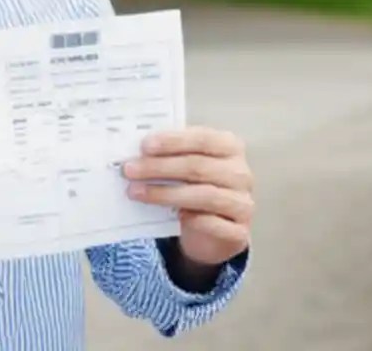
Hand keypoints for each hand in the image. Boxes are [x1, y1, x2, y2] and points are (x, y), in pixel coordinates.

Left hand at [123, 127, 254, 267]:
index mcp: (229, 147)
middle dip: (158, 168)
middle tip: (129, 170)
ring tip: (136, 192)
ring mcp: (243, 203)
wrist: (212, 229)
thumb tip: (133, 152)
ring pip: (204, 195)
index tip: (144, 146)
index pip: (202, 139)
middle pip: (198, 167)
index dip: (173, 141)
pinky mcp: (239, 232)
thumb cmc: (194, 187)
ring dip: (165, 193)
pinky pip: (216, 225)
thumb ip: (167, 155)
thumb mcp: (183, 166)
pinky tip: (175, 216)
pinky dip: (194, 220)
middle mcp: (240, 173)